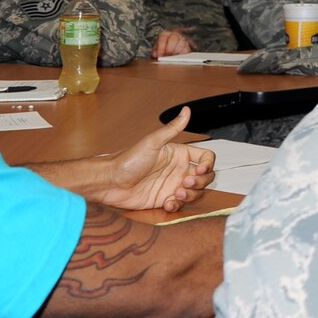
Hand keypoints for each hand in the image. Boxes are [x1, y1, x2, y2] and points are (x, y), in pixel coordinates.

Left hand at [92, 109, 216, 213]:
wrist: (109, 182)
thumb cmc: (126, 161)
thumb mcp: (152, 142)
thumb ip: (172, 128)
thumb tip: (186, 110)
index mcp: (179, 155)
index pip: (206, 158)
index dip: (208, 164)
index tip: (199, 169)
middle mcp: (178, 170)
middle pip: (205, 177)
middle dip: (200, 182)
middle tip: (186, 183)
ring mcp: (172, 185)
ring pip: (196, 192)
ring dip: (192, 195)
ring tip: (178, 194)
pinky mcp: (165, 199)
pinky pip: (180, 205)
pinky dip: (178, 206)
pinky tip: (169, 203)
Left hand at [154, 30, 193, 57]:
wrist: (170, 48)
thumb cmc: (163, 48)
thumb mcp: (156, 49)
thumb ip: (155, 51)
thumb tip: (156, 54)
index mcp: (165, 34)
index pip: (163, 37)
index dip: (161, 47)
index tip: (159, 55)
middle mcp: (175, 35)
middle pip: (174, 38)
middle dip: (170, 48)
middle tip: (166, 55)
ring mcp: (182, 40)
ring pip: (181, 43)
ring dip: (176, 52)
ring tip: (171, 58)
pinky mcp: (187, 47)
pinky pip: (187, 49)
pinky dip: (182, 54)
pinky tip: (178, 58)